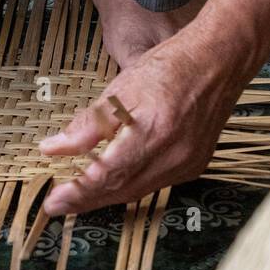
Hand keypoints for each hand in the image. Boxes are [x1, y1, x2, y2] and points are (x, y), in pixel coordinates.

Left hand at [39, 28, 248, 216]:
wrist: (216, 63)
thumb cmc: (169, 67)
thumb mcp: (121, 89)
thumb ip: (88, 124)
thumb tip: (53, 147)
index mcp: (154, 131)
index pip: (109, 173)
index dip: (79, 191)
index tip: (53, 201)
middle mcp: (174, 154)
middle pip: (122, 189)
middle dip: (87, 201)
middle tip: (57, 206)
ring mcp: (187, 163)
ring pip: (138, 191)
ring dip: (106, 197)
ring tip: (77, 199)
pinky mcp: (194, 165)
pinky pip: (155, 184)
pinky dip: (130, 186)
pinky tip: (112, 184)